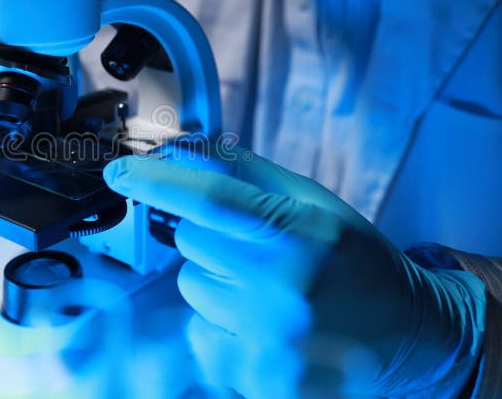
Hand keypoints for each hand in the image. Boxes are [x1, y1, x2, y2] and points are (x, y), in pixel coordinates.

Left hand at [103, 144, 485, 397]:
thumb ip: (245, 171)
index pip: (210, 199)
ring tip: (264, 284)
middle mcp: (283, 287)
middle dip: (206, 233)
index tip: (119, 170)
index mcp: (300, 233)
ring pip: (193, 285)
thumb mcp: (311, 200)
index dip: (157, 180)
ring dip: (215, 277)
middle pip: (191, 242)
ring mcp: (270, 339)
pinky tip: (263, 318)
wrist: (403, 330)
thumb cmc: (351, 255)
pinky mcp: (260, 375)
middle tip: (252, 243)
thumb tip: (182, 147)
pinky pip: (202, 328)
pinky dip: (220, 318)